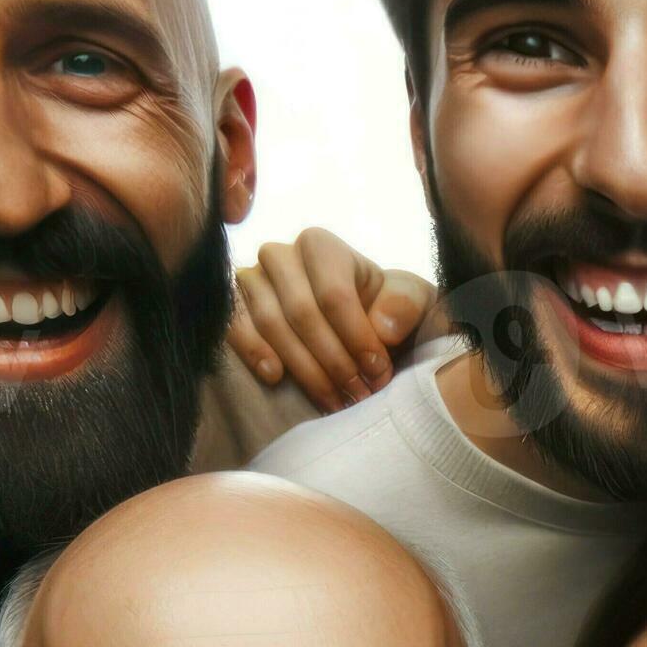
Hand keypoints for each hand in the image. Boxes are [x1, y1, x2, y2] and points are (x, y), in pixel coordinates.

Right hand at [226, 228, 436, 411]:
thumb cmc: (385, 311)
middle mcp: (280, 256)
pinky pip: (234, 328)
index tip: (378, 373)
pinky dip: (254, 353)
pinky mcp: (232, 309)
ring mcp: (251, 281)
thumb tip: (382, 327)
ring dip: (305, 369)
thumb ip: (406, 305)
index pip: (334, 294)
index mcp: (321, 247)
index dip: (357, 338)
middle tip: (358, 394)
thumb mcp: (413, 303)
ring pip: (271, 325)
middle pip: (301, 312)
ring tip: (333, 399)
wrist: (358, 328)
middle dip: (334, 361)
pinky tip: (276, 377)